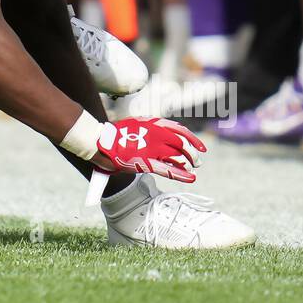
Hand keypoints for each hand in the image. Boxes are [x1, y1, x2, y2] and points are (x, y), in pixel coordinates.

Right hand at [91, 116, 205, 183]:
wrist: (102, 141)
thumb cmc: (118, 135)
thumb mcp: (138, 125)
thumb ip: (152, 129)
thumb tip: (167, 136)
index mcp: (154, 124)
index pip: (180, 130)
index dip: (193, 139)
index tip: (201, 147)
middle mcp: (155, 134)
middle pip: (182, 143)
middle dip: (193, 153)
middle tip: (198, 161)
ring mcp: (151, 148)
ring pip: (178, 156)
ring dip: (188, 163)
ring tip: (193, 168)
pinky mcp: (146, 162)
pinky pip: (168, 169)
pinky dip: (181, 174)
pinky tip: (190, 178)